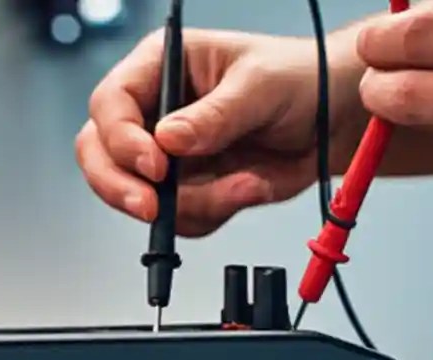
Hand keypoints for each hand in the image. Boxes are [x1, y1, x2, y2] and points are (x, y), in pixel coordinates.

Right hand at [75, 29, 368, 236]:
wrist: (335, 119)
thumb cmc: (300, 79)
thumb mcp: (260, 86)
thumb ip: (214, 115)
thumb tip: (168, 139)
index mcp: (160, 66)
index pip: (110, 103)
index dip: (121, 139)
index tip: (155, 166)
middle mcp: (153, 111)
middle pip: (98, 153)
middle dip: (120, 186)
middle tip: (153, 207)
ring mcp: (167, 156)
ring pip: (135, 196)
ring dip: (189, 203)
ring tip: (244, 185)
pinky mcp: (188, 191)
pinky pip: (178, 219)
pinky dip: (212, 214)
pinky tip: (247, 188)